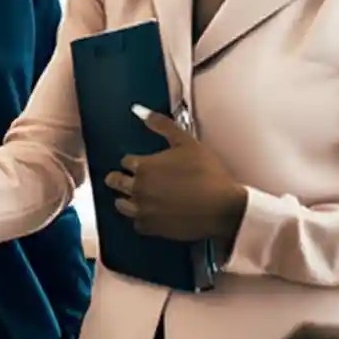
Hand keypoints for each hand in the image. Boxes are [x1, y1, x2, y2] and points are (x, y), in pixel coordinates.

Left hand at [103, 105, 246, 240]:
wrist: (223, 207)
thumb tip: (138, 110)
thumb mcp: (186, 142)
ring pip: (121, 205)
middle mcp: (138, 189)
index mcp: (144, 167)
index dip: (131, 161)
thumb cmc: (207, 173)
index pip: (125, 161)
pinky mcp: (153, 228)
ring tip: (132, 196)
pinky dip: (140, 219)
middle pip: (115, 182)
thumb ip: (161, 124)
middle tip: (122, 179)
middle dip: (117, 178)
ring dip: (124, 199)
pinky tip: (148, 214)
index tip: (136, 163)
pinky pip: (136, 224)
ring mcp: (144, 210)